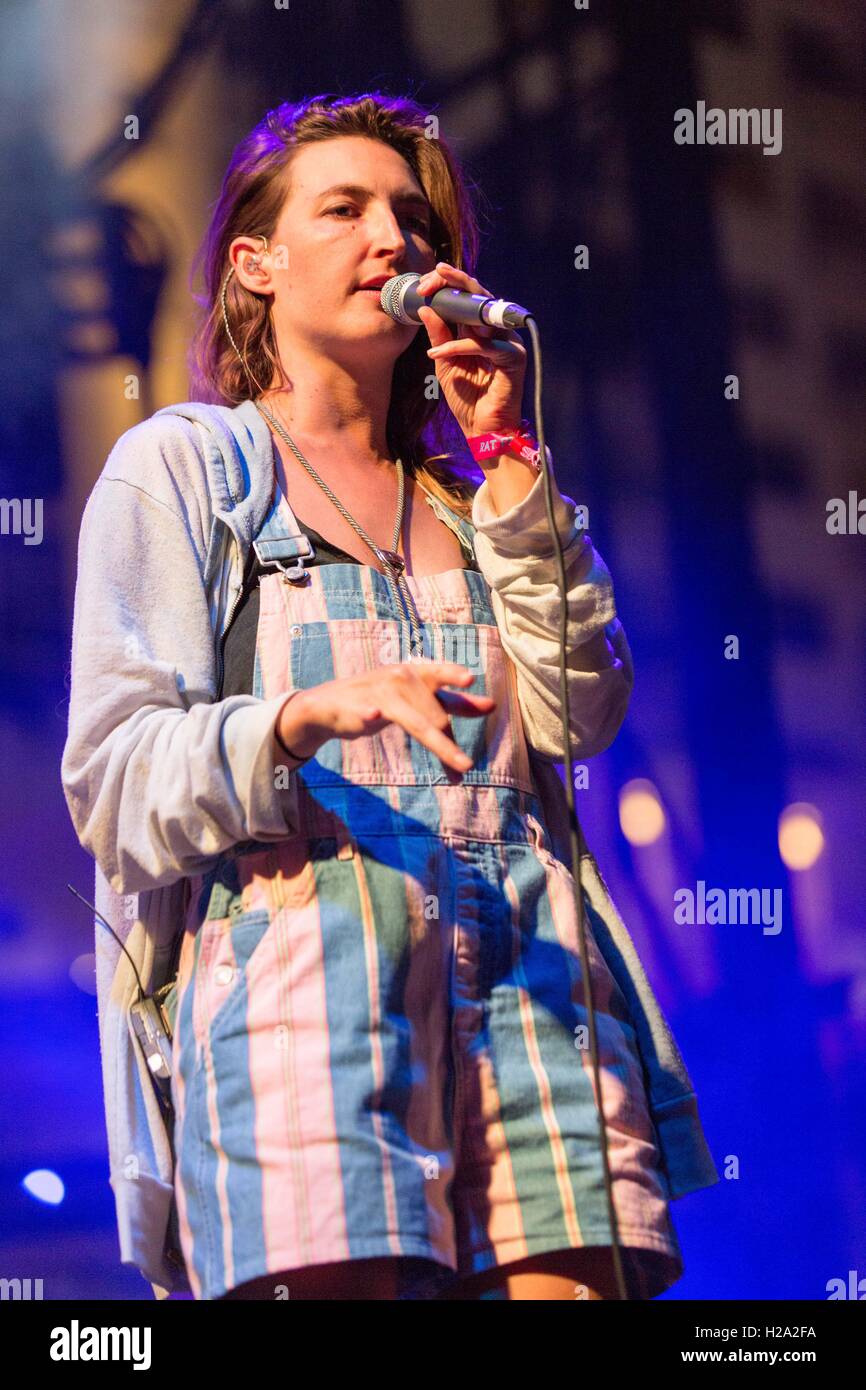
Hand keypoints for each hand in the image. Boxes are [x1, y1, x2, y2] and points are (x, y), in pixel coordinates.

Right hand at [276, 661, 495, 774]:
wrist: (332, 706)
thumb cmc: (384, 701)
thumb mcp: (418, 700)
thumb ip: (452, 702)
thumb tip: (491, 704)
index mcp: (416, 674)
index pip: (438, 674)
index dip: (452, 675)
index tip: (469, 680)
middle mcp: (399, 678)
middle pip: (434, 713)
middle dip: (450, 744)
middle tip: (465, 769)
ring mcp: (378, 693)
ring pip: (414, 722)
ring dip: (439, 743)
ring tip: (459, 767)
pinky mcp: (357, 708)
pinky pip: (366, 711)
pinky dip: (369, 713)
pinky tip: (374, 716)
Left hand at [416, 260, 527, 439]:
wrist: (483, 430)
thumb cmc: (468, 399)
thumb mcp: (445, 363)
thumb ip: (439, 335)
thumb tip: (425, 308)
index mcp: (482, 329)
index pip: (468, 297)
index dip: (448, 284)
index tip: (423, 282)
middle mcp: (498, 330)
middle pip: (478, 295)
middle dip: (453, 282)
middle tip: (429, 278)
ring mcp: (509, 341)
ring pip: (482, 313)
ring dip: (454, 306)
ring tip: (428, 300)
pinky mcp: (513, 357)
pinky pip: (483, 344)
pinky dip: (458, 347)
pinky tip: (436, 353)